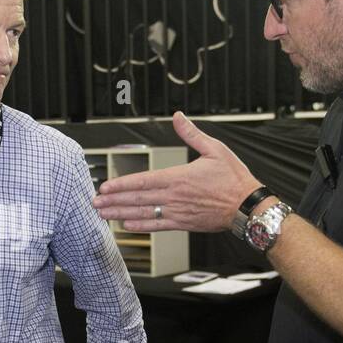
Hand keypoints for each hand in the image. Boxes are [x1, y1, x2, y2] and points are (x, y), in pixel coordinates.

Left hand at [92, 112, 260, 232]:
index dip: (121, 184)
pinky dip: (140, 226)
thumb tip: (178, 116)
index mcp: (179, 177)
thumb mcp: (214, 149)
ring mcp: (177, 212)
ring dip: (121, 214)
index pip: (143, 181)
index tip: (104, 187)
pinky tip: (126, 226)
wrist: (248, 207)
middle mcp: (174, 197)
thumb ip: (191, 134)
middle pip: (137, 199)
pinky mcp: (183, 224)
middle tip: (94, 203)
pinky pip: (157, 226)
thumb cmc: (233, 178)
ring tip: (103, 215)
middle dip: (113, 201)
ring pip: (143, 214)